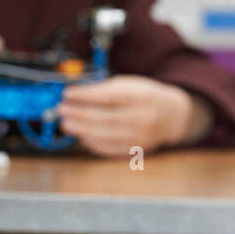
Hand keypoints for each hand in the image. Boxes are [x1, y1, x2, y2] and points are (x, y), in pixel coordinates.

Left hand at [57, 76, 212, 157]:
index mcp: (142, 96)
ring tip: (66, 123)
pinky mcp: (138, 149)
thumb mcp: (130, 84)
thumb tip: (74, 93)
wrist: (174, 115)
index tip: (66, 93)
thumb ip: (104, 88)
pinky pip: (111, 148)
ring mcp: (142, 136)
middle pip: (106, 117)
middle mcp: (144, 117)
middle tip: (61, 110)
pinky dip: (93, 143)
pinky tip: (81, 136)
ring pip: (107, 135)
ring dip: (82, 129)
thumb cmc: (145, 96)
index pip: (110, 96)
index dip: (86, 95)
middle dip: (79, 114)